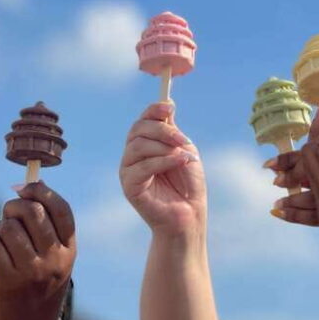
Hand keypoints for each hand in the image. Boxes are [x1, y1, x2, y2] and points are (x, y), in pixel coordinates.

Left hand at [0, 181, 75, 319]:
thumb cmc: (40, 285)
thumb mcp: (55, 257)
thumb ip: (48, 224)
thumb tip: (35, 183)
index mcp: (69, 250)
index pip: (61, 209)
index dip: (42, 192)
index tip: (26, 188)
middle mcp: (54, 260)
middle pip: (33, 213)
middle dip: (14, 206)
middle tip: (8, 213)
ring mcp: (32, 271)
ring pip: (9, 227)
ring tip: (0, 238)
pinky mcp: (7, 281)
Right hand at [119, 102, 205, 234]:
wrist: (190, 214)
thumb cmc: (188, 184)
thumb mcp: (184, 150)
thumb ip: (173, 131)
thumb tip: (168, 105)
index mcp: (145, 144)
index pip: (142, 120)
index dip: (153, 110)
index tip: (169, 108)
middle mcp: (133, 155)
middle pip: (138, 129)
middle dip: (163, 130)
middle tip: (182, 139)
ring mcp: (128, 170)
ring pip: (138, 146)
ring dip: (164, 147)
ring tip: (183, 157)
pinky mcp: (129, 186)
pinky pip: (142, 167)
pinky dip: (164, 161)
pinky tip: (180, 162)